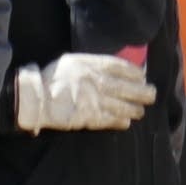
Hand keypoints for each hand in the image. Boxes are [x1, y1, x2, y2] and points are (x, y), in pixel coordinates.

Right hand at [13, 53, 153, 132]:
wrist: (35, 98)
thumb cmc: (48, 79)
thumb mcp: (69, 62)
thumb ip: (89, 64)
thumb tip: (108, 69)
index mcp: (91, 65)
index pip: (122, 68)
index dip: (135, 73)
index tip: (142, 77)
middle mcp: (97, 81)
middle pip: (128, 87)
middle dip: (142, 92)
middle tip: (151, 95)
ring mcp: (95, 100)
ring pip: (123, 105)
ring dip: (135, 108)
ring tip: (140, 111)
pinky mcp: (90, 116)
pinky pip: (111, 119)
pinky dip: (121, 121)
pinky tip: (126, 122)